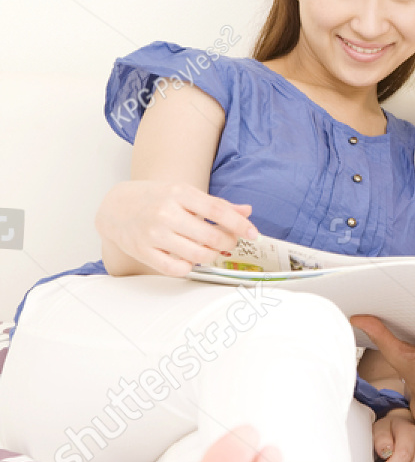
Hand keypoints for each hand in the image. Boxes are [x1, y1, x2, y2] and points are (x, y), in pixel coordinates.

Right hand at [96, 180, 257, 276]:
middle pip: (210, 236)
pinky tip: (190, 259)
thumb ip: (216, 204)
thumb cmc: (154, 198)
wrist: (115, 206)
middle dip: (228, 243)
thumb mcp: (184, 193)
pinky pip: (176, 268)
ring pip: (197, 255)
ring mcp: (154, 234)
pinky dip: (189, 267)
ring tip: (211, 251)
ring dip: (211, 256)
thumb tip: (247, 211)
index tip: (253, 233)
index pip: (217, 210)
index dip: (239, 224)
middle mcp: (166, 212)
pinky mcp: (144, 252)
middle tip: (230, 243)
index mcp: (179, 193)